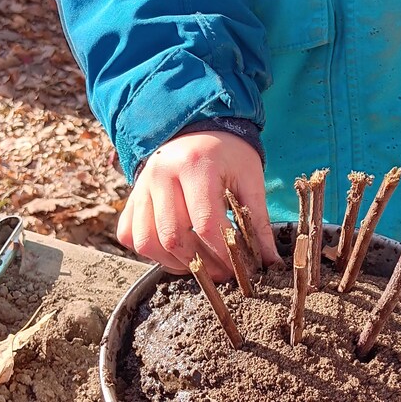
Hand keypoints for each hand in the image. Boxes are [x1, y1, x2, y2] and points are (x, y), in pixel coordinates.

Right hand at [116, 131, 279, 280]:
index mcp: (195, 166)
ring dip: (174, 263)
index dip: (223, 254)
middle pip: (173, 237)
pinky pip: (129, 235)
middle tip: (222, 273)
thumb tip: (270, 262)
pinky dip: (151, 252)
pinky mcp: (131, 197)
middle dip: (201, 264)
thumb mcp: (250, 179)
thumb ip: (258, 221)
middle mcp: (161, 174)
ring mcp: (141, 186)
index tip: (239, 269)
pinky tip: (176, 252)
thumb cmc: (228, 154)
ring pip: (147, 242)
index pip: (206, 224)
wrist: (198, 128)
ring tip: (200, 264)